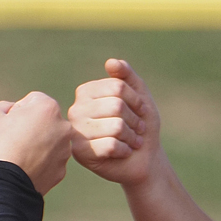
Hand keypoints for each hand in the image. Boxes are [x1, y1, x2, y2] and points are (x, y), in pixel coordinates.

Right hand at [0, 90, 69, 193]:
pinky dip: (40, 162)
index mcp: (48, 107)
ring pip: (49, 141)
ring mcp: (65, 150)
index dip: (17, 111)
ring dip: (37, 144)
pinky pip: (50, 160)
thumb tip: (12, 109)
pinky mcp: (62, 169)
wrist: (6, 184)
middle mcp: (63, 126)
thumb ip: (4, 106)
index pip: (32, 100)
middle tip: (14, 140)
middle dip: (31, 126)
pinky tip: (26, 167)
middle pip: (44, 120)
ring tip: (20, 155)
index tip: (9, 125)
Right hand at [68, 59, 161, 186]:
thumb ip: (126, 76)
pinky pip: (111, 145)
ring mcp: (75, 132)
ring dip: (131, 136)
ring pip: (115, 126)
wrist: (145, 158)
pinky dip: (125, 150)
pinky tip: (123, 152)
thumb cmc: (140, 124)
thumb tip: (110, 62)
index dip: (135, 99)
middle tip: (136, 129)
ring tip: (131, 141)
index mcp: (86, 92)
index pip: (117, 86)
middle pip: (116, 106)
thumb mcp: (139, 95)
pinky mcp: (80, 153)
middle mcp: (76, 109)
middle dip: (134, 120)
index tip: (139, 110)